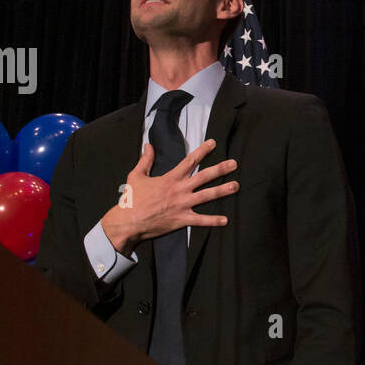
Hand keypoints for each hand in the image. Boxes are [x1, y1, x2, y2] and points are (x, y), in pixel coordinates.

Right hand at [101, 138, 238, 252]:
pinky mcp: (182, 220)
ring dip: (223, 190)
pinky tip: (225, 220)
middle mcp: (180, 190)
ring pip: (207, 195)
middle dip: (221, 169)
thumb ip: (145, 160)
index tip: (213, 143)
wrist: (128, 222)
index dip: (203, 150)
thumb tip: (149, 145)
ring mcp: (182, 205)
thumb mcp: (136, 176)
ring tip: (236, 186)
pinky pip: (201, 220)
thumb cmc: (131, 199)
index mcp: (170, 178)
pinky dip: (213, 221)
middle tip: (234, 163)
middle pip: (204, 176)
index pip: (190, 161)